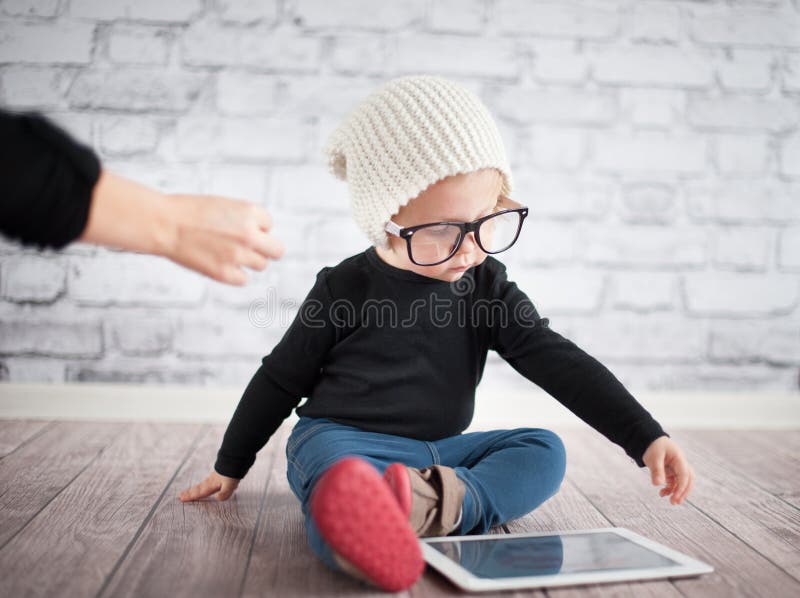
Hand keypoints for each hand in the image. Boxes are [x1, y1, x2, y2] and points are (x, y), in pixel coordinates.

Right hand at [162, 192, 284, 284]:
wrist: (164, 224)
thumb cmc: (188, 212)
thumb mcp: (223, 205)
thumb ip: (244, 219)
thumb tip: (259, 234)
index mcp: (249, 212)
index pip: (268, 225)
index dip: (255, 227)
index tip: (238, 227)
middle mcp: (249, 234)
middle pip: (277, 251)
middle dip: (265, 249)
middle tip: (249, 248)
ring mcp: (238, 255)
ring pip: (261, 265)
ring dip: (248, 261)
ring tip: (227, 253)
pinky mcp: (225, 273)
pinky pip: (243, 279)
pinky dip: (234, 274)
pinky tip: (220, 264)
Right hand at [178, 470, 240, 501]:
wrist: (237, 458)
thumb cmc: (232, 472)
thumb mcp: (230, 484)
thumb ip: (224, 492)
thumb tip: (217, 499)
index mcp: (212, 484)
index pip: (200, 492)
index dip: (191, 496)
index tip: (181, 498)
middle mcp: (211, 481)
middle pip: (199, 488)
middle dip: (190, 492)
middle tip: (180, 496)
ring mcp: (215, 477)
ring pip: (203, 484)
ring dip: (197, 488)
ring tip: (191, 491)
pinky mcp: (220, 474)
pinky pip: (210, 481)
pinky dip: (206, 484)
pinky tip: (209, 483)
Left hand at [642, 436, 694, 504]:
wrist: (649, 440)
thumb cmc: (653, 446)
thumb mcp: (653, 457)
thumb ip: (656, 470)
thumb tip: (658, 484)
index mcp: (679, 458)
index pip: (684, 474)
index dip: (681, 487)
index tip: (675, 496)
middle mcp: (680, 464)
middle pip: (688, 479)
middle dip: (684, 492)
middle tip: (676, 502)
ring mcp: (677, 468)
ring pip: (682, 482)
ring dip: (677, 492)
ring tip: (671, 501)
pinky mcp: (671, 472)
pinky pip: (674, 482)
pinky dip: (670, 489)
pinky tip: (662, 493)